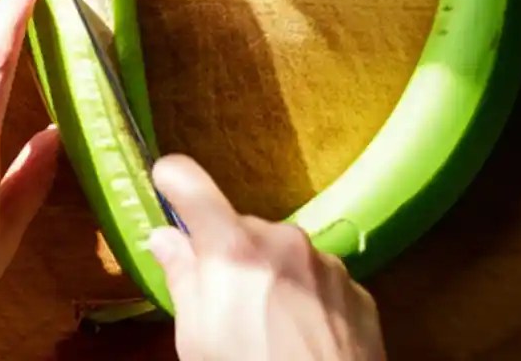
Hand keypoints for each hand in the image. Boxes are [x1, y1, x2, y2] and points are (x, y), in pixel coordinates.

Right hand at [148, 156, 384, 360]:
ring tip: (269, 326)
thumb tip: (165, 238)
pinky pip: (316, 278)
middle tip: (223, 301)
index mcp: (232, 247)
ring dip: (269, 275)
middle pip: (238, 227)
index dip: (172, 180)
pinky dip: (304, 297)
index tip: (164, 185)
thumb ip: (182, 279)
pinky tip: (302, 336)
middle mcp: (282, 239)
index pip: (190, 182)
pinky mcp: (356, 288)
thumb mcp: (196, 340)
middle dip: (227, 254)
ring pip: (281, 252)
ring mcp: (324, 262)